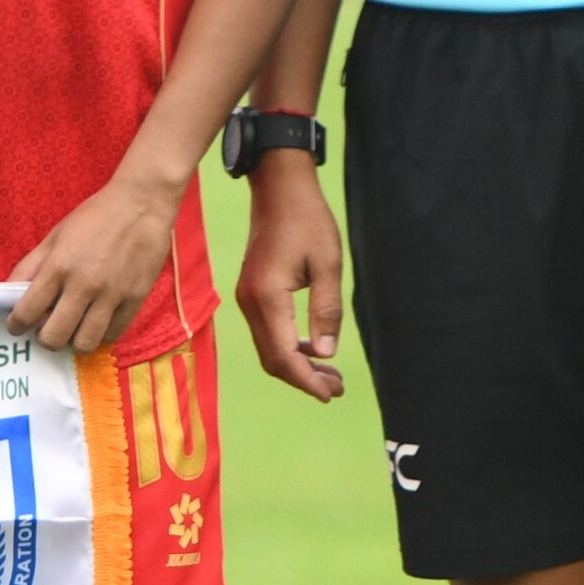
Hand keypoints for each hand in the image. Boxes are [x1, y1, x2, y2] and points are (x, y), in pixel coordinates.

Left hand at [10, 165, 184, 356]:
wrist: (141, 205)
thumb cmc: (94, 217)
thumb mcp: (54, 237)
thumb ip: (30, 266)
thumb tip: (8, 292)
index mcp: (58, 267)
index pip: (26, 312)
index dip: (16, 325)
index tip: (16, 325)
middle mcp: (84, 286)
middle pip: (54, 337)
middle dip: (44, 338)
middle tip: (47, 328)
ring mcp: (112, 296)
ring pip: (85, 344)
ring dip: (73, 341)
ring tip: (73, 327)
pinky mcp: (136, 300)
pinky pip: (113, 335)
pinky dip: (101, 333)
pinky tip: (96, 320)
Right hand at [234, 156, 346, 400]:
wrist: (278, 189)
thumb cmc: (308, 221)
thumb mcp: (328, 265)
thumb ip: (326, 311)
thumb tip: (326, 354)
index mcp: (268, 297)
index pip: (284, 354)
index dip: (307, 380)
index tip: (331, 394)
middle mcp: (249, 302)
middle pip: (271, 358)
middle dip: (303, 378)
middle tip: (337, 389)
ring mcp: (247, 298)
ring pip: (268, 347)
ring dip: (296, 364)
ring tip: (330, 374)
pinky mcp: (251, 292)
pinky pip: (266, 332)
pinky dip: (288, 347)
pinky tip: (313, 348)